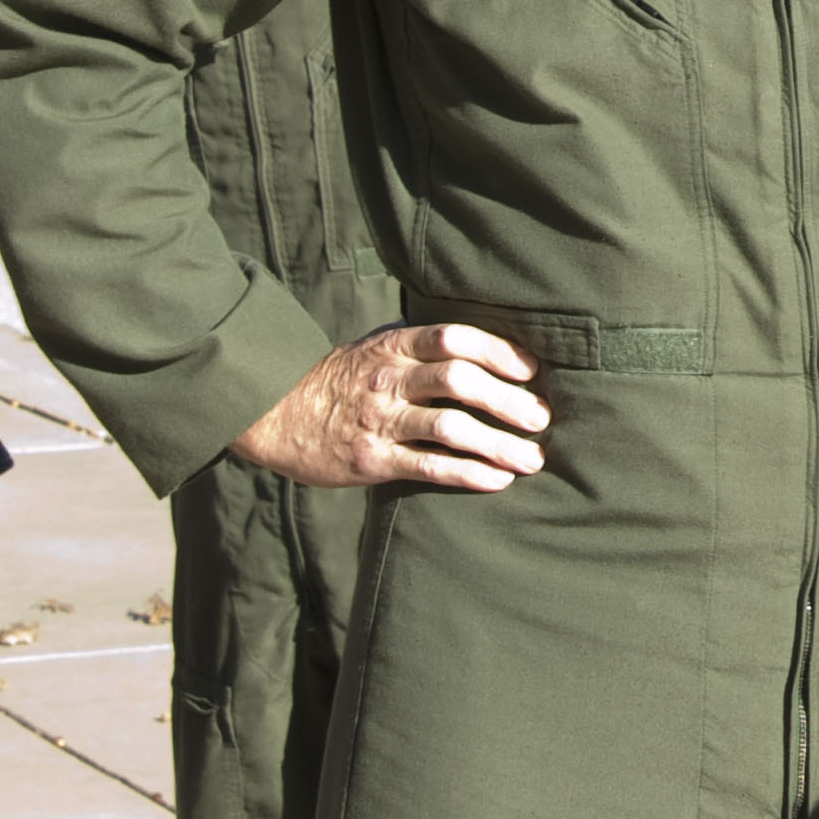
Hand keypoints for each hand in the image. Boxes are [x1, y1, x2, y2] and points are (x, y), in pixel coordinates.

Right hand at [228, 323, 552, 491]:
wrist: (276, 415)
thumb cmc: (342, 381)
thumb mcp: (376, 349)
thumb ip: (422, 349)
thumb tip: (490, 353)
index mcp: (394, 346)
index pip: (454, 338)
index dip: (497, 351)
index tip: (531, 369)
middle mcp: (389, 379)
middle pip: (458, 380)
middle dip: (507, 399)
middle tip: (542, 418)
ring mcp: (380, 419)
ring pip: (450, 427)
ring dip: (498, 443)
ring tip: (531, 459)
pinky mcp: (373, 459)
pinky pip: (429, 466)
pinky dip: (468, 473)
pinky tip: (497, 480)